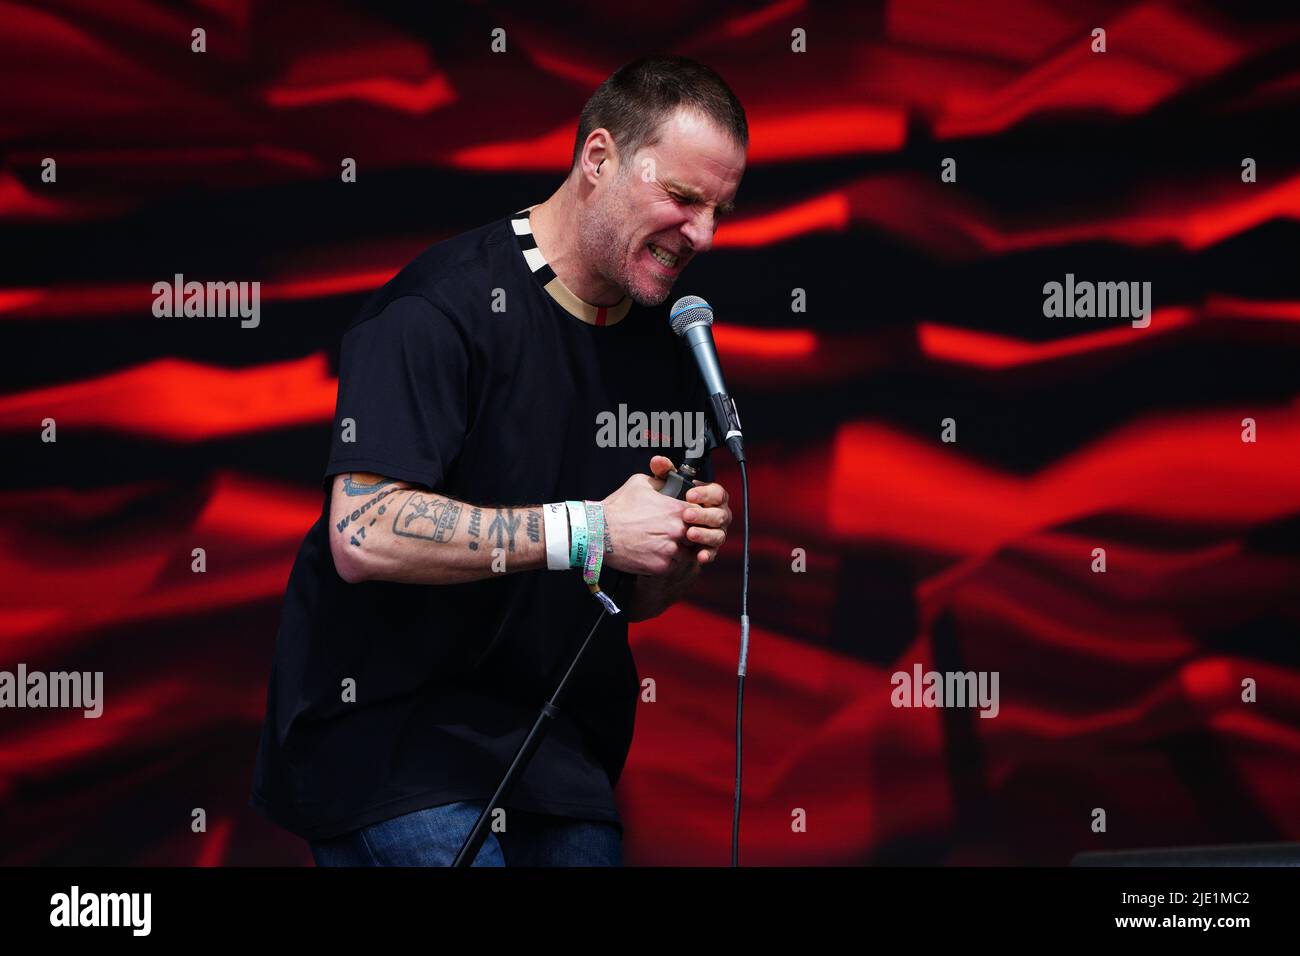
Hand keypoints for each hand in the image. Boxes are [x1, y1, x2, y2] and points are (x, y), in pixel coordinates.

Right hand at [600, 457, 690, 575]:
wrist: (598, 532)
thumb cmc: (617, 508)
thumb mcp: (640, 483)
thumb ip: (661, 481)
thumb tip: (668, 481)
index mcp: (675, 510)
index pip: (699, 515)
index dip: (694, 518)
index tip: (685, 521)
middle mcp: (676, 530)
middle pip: (696, 536)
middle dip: (688, 536)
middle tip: (673, 535)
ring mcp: (670, 550)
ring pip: (687, 553)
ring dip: (679, 551)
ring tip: (663, 546)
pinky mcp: (661, 566)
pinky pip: (674, 566)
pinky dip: (668, 563)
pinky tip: (655, 555)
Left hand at [647, 455, 730, 566]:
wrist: (665, 530)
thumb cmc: (670, 504)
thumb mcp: (666, 486)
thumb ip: (665, 472)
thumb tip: (658, 461)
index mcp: (711, 497)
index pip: (717, 492)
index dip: (705, 493)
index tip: (689, 495)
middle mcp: (717, 514)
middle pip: (720, 513)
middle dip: (703, 514)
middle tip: (686, 515)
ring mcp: (716, 532)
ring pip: (718, 534)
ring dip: (705, 534)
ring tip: (690, 533)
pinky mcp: (710, 548)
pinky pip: (712, 552)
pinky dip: (706, 553)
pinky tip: (698, 555)